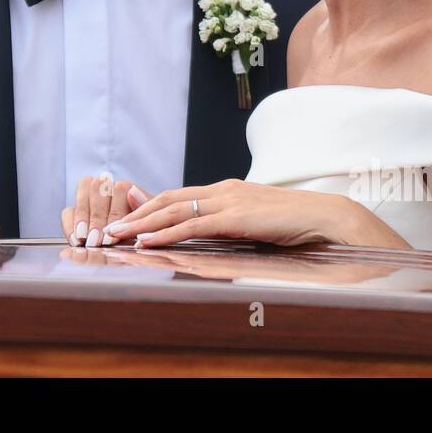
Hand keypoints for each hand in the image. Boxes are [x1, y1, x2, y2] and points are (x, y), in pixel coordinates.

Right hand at [61, 174, 151, 246]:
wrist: (138, 248)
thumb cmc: (145, 236)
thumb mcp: (149, 225)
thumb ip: (144, 209)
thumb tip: (132, 191)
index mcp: (129, 189)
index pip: (120, 189)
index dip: (115, 213)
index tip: (112, 234)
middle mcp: (109, 187)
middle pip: (98, 188)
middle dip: (96, 219)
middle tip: (96, 241)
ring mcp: (91, 198)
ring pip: (83, 192)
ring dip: (82, 218)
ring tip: (85, 240)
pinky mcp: (76, 213)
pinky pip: (68, 211)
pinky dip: (70, 225)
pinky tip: (76, 240)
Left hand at [104, 179, 368, 248]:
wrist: (322, 216)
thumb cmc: (292, 223)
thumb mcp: (254, 219)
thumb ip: (230, 220)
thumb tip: (209, 230)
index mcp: (225, 190)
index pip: (177, 194)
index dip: (148, 205)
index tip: (125, 216)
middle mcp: (221, 190)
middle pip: (167, 198)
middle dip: (135, 212)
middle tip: (109, 226)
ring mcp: (227, 201)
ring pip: (173, 210)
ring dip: (142, 224)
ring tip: (118, 234)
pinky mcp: (234, 218)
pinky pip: (192, 226)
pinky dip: (166, 234)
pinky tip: (149, 242)